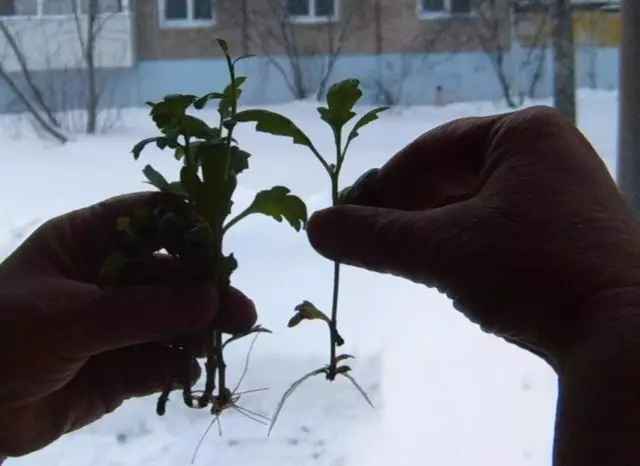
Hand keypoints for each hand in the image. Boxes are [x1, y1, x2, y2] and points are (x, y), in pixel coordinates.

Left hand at [0, 193, 255, 456]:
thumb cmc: (2, 342)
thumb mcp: (70, 318)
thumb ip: (144, 311)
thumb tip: (212, 299)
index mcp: (87, 243)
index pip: (149, 218)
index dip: (188, 227)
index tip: (223, 249)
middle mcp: (108, 278)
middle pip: (172, 274)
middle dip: (206, 292)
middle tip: (242, 313)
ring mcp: (117, 324)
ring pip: (172, 320)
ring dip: (199, 331)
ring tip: (220, 343)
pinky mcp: (121, 368)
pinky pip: (161, 362)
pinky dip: (178, 367)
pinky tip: (188, 373)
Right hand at [307, 106, 639, 364]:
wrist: (626, 337)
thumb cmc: (532, 273)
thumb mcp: (441, 251)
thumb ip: (373, 237)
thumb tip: (314, 228)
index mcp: (523, 134)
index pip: (430, 152)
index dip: (383, 185)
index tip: (350, 218)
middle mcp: (548, 154)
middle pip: (453, 177)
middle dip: (408, 212)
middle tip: (372, 242)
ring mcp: (563, 194)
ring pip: (475, 205)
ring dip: (433, 231)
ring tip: (405, 259)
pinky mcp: (569, 233)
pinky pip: (500, 228)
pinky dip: (466, 246)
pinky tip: (451, 272)